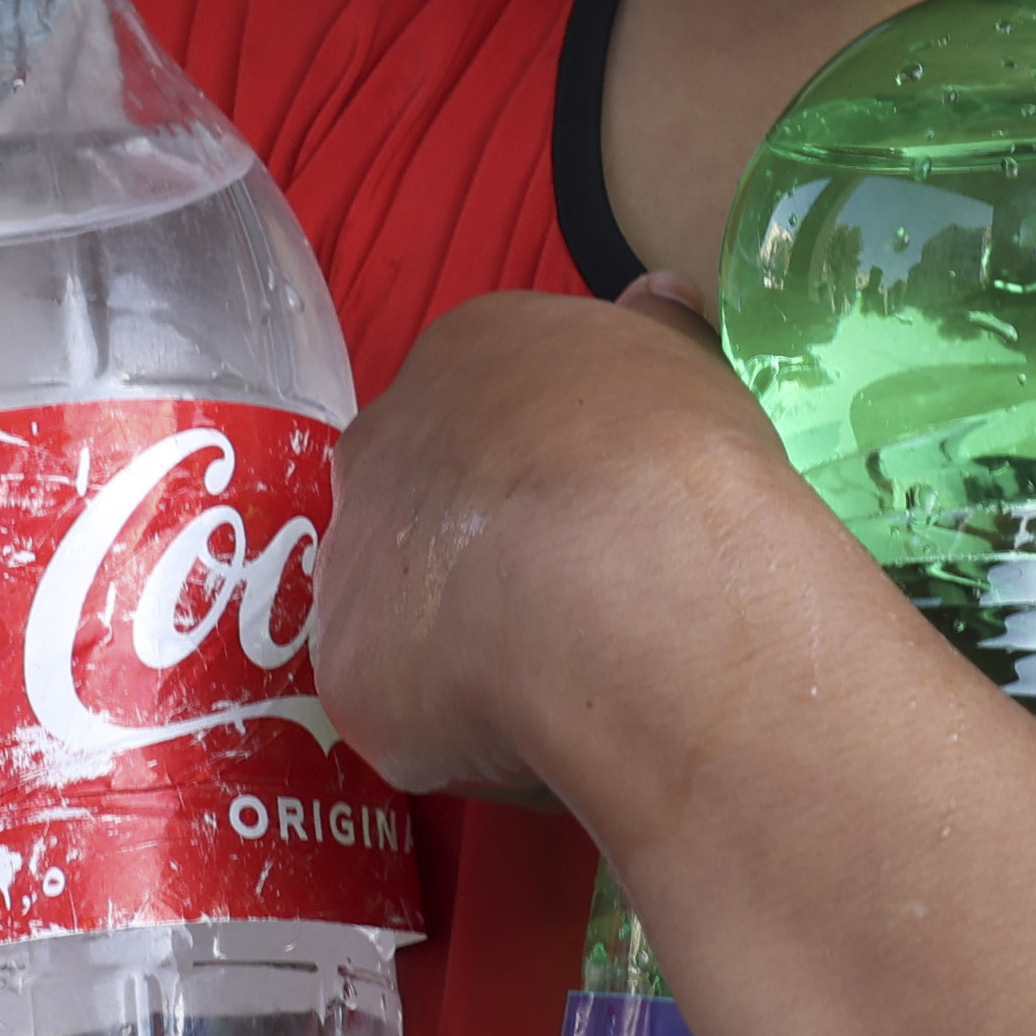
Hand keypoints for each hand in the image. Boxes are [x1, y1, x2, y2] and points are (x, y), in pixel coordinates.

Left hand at [316, 277, 787, 801]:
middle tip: (573, 599)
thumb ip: (655, 337)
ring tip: (565, 681)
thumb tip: (656, 298)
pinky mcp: (348, 677)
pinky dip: (468, 735)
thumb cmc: (669, 460)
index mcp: (464, 356)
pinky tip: (541, 737)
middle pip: (425, 506)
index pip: (486, 411)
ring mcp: (351, 565)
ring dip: (465, 649)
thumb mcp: (687, 366)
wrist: (629, 583)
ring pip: (406, 617)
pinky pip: (411, 715)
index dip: (543, 470)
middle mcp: (381, 446)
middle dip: (483, 553)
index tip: (595, 512)